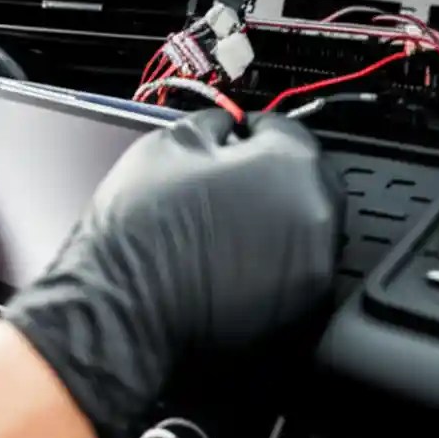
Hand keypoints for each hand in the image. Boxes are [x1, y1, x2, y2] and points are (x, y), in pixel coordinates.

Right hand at [4, 110, 343, 437]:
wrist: (122, 312)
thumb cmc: (142, 232)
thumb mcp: (170, 145)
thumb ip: (216, 125)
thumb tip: (231, 128)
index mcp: (289, 165)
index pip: (287, 130)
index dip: (253, 132)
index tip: (236, 140)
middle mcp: (316, 216)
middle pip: (307, 179)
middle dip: (274, 175)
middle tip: (230, 185)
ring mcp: (313, 269)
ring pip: (306, 228)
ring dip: (278, 220)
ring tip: (227, 228)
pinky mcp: (302, 311)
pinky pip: (296, 272)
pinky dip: (275, 264)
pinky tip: (234, 263)